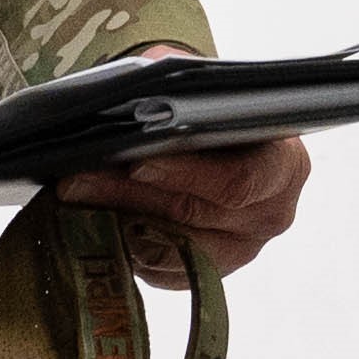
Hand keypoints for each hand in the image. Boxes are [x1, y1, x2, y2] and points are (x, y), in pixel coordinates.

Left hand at [53, 46, 309, 284]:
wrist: (217, 129)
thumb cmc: (211, 103)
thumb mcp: (200, 86)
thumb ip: (176, 96)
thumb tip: (124, 108)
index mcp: (285, 165)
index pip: (238, 181)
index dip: (185, 173)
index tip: (135, 160)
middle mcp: (270, 215)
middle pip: (192, 214)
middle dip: (129, 193)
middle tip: (75, 179)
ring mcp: (240, 250)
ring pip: (168, 245)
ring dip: (116, 220)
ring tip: (73, 197)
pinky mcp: (207, 272)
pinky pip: (158, 269)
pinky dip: (122, 244)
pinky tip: (90, 219)